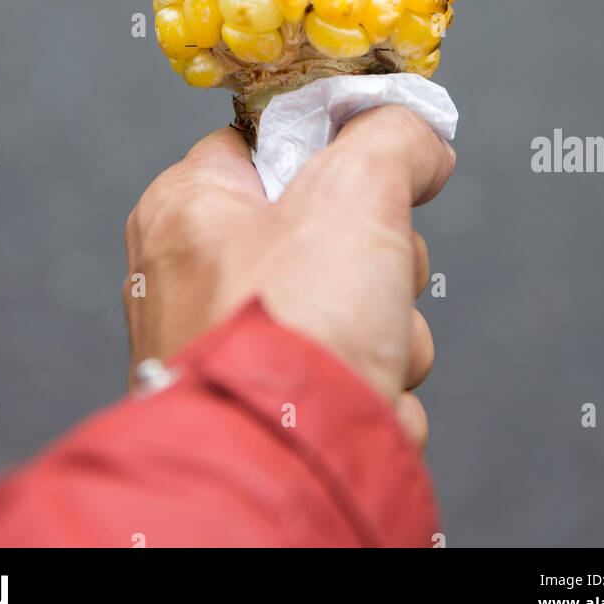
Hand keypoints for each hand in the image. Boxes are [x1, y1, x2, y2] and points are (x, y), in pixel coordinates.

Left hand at [123, 106, 454, 448]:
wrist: (291, 470)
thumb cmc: (292, 333)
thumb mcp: (354, 191)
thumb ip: (390, 139)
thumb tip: (417, 133)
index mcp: (187, 209)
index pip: (266, 140)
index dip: (333, 147)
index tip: (380, 161)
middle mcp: (195, 275)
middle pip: (326, 224)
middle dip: (378, 256)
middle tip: (376, 271)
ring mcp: (233, 346)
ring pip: (352, 301)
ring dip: (388, 327)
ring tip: (366, 349)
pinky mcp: (272, 406)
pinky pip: (349, 369)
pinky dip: (371, 383)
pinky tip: (362, 395)